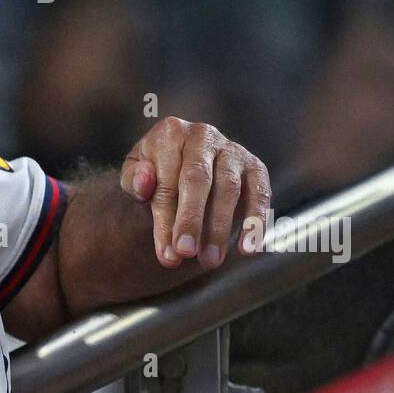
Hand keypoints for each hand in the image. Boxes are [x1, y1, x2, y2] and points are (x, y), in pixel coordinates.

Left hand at [119, 117, 270, 269]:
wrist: (183, 163)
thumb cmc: (156, 172)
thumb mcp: (134, 173)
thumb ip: (133, 180)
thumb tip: (144, 184)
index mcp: (171, 132)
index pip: (167, 179)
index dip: (166, 218)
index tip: (166, 252)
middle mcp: (203, 135)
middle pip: (198, 179)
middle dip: (192, 219)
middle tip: (187, 252)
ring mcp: (232, 149)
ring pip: (229, 188)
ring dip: (220, 227)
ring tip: (210, 260)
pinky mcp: (255, 167)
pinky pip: (259, 194)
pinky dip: (255, 222)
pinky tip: (247, 248)